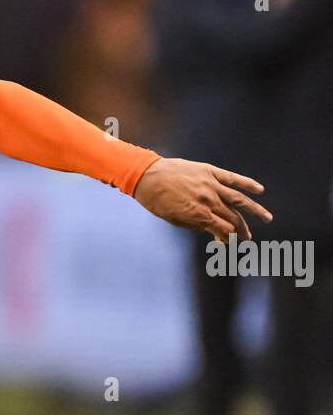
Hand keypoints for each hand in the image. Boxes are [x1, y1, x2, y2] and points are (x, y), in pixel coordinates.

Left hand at [133, 157, 269, 240]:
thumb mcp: (174, 219)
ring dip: (255, 210)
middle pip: (232, 217)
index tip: (232, 243)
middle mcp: (207, 200)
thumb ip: (197, 225)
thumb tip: (217, 234)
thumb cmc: (158, 201)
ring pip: (238, 199)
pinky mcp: (210, 171)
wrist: (147, 175)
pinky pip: (233, 178)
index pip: (223, 230)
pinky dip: (247, 184)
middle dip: (242, 230)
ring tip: (267, 218)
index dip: (230, 238)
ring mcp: (210, 185)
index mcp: (197, 215)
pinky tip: (260, 190)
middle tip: (248, 238)